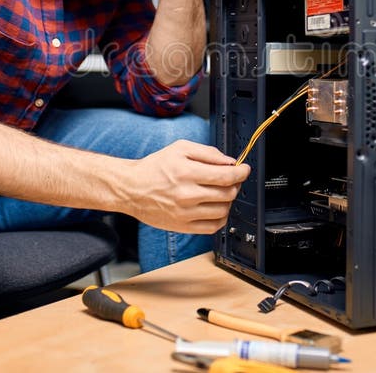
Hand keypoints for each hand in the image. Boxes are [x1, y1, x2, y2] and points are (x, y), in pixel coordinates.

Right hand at [124, 140, 249, 233]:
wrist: (131, 188)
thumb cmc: (154, 167)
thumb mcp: (180, 148)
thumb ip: (207, 153)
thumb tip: (229, 161)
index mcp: (187, 173)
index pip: (226, 176)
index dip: (241, 172)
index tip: (244, 169)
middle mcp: (187, 195)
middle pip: (227, 194)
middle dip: (236, 184)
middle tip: (232, 179)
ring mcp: (185, 213)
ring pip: (223, 211)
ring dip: (229, 201)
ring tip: (222, 192)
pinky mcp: (183, 226)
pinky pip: (212, 227)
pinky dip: (221, 218)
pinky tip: (216, 208)